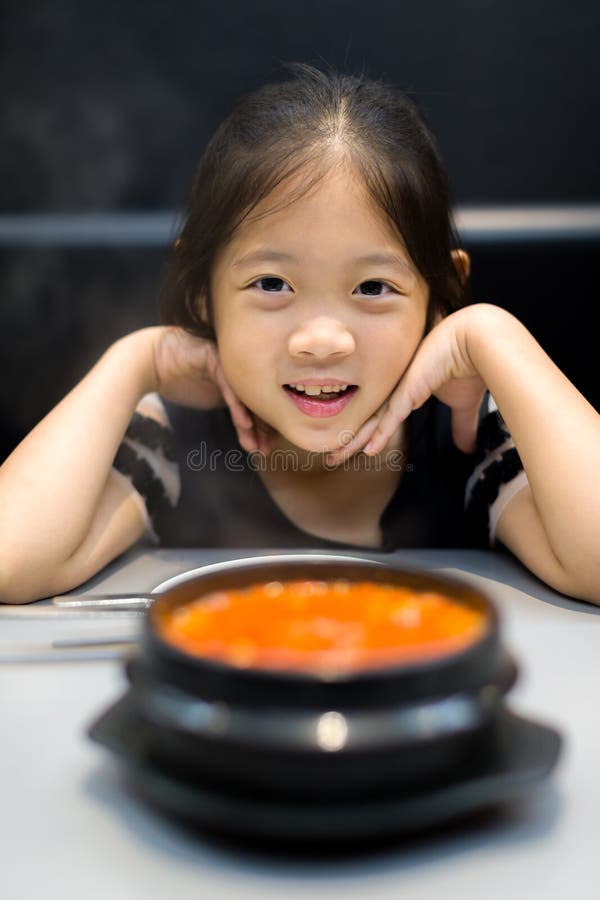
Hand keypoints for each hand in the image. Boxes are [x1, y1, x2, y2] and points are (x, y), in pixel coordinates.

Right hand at [150, 326, 276, 455]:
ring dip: (252, 422)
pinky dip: (237, 407)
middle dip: (262, 428)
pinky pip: (229, 386)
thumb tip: (254, 435)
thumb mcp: (213, 400)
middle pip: (256, 399)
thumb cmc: (181, 381)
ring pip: (245, 395)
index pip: (259, 402)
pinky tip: (244, 424)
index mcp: (242, 377)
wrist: (152, 364)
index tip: (266, 449)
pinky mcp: (214, 359)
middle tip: (265, 450)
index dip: (265, 427)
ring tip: (256, 444)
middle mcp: (238, 369)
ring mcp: (227, 363)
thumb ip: (234, 411)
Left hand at [326, 305, 488, 464]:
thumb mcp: (462, 404)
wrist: (476, 339)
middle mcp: (397, 390)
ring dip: (352, 441)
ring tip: (332, 457)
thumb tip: (468, 448)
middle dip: (348, 440)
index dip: (365, 434)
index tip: (350, 448)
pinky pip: (392, 416)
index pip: (380, 417)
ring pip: (371, 420)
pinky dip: (380, 434)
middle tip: (330, 457)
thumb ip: (462, 425)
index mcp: (406, 391)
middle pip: (367, 420)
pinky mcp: (409, 389)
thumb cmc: (469, 365)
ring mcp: (400, 389)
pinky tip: (368, 450)